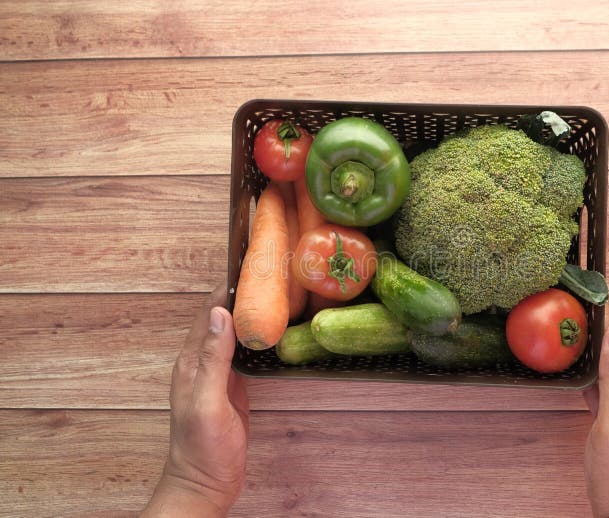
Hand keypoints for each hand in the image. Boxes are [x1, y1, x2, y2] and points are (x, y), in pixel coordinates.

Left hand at [142, 284, 248, 516]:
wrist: (206, 484)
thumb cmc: (202, 448)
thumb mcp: (208, 402)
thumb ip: (212, 359)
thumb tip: (219, 313)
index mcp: (192, 361)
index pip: (208, 312)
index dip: (225, 287)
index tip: (249, 265)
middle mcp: (203, 361)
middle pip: (221, 317)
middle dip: (240, 293)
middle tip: (270, 272)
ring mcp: (218, 373)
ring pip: (234, 331)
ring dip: (248, 310)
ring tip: (274, 291)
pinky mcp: (233, 385)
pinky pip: (243, 351)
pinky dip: (255, 334)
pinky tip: (271, 328)